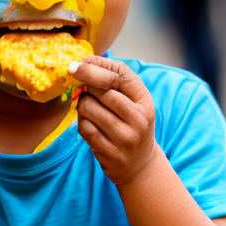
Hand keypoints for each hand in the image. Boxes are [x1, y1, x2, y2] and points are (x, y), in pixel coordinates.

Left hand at [69, 55, 157, 186]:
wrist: (139, 164)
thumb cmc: (132, 125)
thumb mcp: (135, 103)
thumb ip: (116, 82)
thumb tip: (85, 61)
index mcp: (145, 102)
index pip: (120, 75)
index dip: (97, 66)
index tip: (80, 62)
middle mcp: (138, 119)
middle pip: (102, 89)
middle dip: (86, 83)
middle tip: (80, 84)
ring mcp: (124, 137)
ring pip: (89, 107)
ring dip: (82, 103)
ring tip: (88, 107)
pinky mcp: (109, 151)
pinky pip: (84, 127)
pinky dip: (81, 121)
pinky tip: (88, 122)